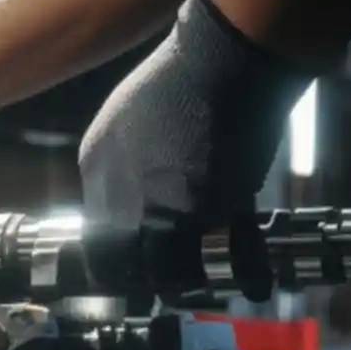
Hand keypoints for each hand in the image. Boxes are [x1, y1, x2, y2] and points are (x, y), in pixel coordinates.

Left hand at [79, 0, 317, 303]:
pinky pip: (223, 253)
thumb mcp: (125, 119)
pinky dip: (247, 270)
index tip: (130, 259)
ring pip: (166, 270)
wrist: (221, 61)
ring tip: (192, 285)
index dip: (115, 250)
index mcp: (96, 169)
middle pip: (120, 260)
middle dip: (139, 276)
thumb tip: (123, 198)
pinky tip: (255, 287)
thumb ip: (118, 162)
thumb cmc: (180, 81)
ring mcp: (161, 209)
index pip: (94, 229)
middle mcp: (120, 197)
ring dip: (182, 282)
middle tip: (156, 281)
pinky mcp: (208, 211)